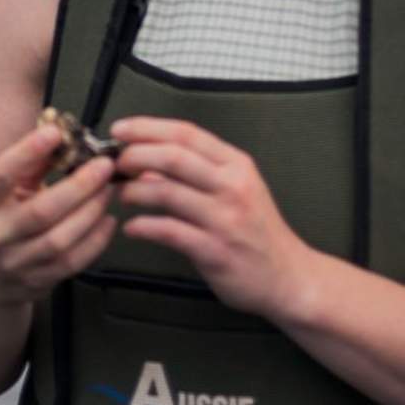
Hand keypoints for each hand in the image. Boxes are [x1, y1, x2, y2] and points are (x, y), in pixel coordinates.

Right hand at [0, 122, 120, 306]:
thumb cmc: (0, 223)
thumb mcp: (4, 193)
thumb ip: (29, 167)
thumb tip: (61, 136)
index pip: (0, 176)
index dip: (26, 152)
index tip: (54, 132)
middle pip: (41, 211)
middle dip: (78, 186)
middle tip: (104, 166)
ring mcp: (16, 263)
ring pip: (61, 239)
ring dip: (91, 211)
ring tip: (108, 190)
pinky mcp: (38, 282)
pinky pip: (73, 261)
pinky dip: (96, 240)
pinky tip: (107, 219)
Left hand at [110, 116, 322, 321]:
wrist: (287, 276)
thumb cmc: (257, 231)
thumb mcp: (237, 189)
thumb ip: (198, 172)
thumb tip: (150, 161)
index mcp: (236, 165)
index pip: (186, 134)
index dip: (148, 128)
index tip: (121, 129)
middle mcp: (232, 187)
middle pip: (174, 156)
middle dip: (136, 154)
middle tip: (116, 163)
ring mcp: (224, 219)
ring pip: (167, 192)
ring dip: (134, 190)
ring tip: (122, 194)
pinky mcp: (215, 250)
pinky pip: (169, 232)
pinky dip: (143, 227)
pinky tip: (132, 228)